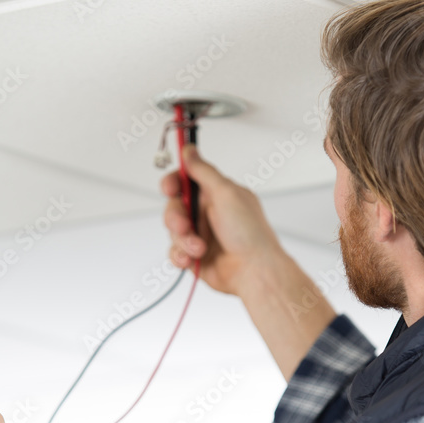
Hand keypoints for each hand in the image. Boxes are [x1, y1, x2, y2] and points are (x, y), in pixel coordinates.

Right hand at [162, 144, 284, 295]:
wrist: (254, 271)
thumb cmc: (249, 234)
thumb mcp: (226, 193)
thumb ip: (203, 171)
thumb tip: (190, 150)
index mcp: (217, 194)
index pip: (187, 180)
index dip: (174, 183)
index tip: (170, 188)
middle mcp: (208, 213)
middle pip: (174, 206)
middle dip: (175, 217)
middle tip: (184, 225)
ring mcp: (200, 235)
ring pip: (172, 231)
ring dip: (182, 240)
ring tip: (199, 248)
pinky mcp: (194, 255)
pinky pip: (174, 251)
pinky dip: (180, 255)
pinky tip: (191, 259)